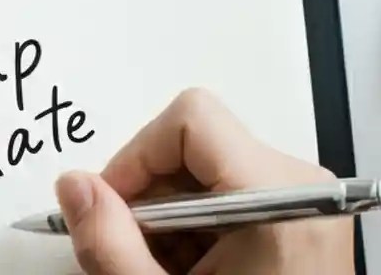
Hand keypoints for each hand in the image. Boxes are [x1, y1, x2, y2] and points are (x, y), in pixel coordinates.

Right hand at [54, 89, 352, 274]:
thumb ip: (110, 242)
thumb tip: (75, 187)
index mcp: (278, 197)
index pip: (191, 120)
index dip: (136, 157)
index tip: (110, 204)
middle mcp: (301, 187)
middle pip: (196, 146)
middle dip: (151, 199)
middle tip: (136, 254)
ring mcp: (305, 202)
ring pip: (208, 172)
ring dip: (172, 219)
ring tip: (170, 273)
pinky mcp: (302, 217)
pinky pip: (232, 195)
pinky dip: (199, 230)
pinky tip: (195, 273)